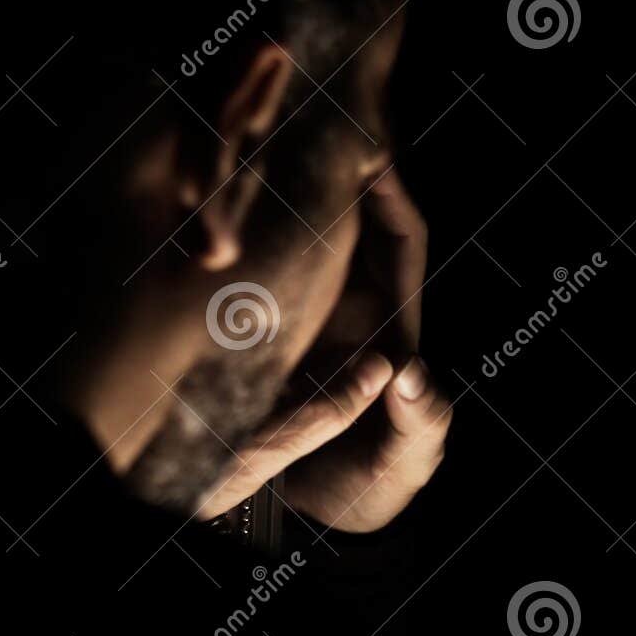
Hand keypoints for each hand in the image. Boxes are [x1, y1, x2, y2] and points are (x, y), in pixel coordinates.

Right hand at [197, 171, 451, 531]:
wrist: (330, 512)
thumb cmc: (379, 483)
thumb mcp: (409, 458)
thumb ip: (422, 422)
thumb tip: (411, 379)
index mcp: (398, 322)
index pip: (404, 240)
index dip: (391, 194)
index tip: (368, 151)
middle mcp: (358, 305)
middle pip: (352, 218)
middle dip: (331, 170)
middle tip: (296, 124)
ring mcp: (315, 311)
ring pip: (303, 232)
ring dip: (284, 193)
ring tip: (250, 149)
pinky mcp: (273, 325)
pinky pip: (263, 267)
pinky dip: (246, 235)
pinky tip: (213, 208)